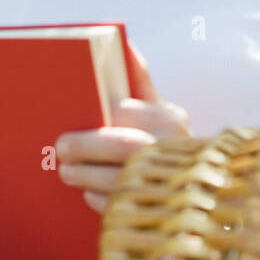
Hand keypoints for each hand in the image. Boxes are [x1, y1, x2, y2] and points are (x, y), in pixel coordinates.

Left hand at [56, 42, 189, 213]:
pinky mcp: (158, 215)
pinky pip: (119, 206)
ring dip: (85, 175)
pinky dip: (98, 199)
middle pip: (120, 146)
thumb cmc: (163, 142)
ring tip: (66, 170)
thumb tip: (125, 45)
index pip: (124, 112)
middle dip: (84, 147)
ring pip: (117, 180)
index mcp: (170, 120)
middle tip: (60, 147)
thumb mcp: (158, 111)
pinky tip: (89, 192)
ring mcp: (169, 184)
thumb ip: (139, 81)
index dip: (95, 116)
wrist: (199, 195)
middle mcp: (175, 151)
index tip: (72, 115)